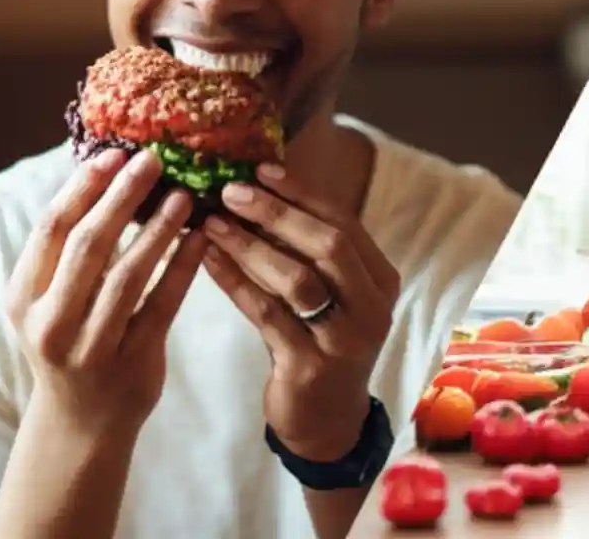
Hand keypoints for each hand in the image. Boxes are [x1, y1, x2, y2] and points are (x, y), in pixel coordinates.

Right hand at [5, 149, 207, 438]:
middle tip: (154, 160)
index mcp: (24, 296)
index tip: (113, 155)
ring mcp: (91, 345)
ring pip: (127, 275)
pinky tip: (202, 238)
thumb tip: (104, 176)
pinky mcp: (133, 361)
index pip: (51, 229)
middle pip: (88, 245)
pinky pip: (163, 304)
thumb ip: (67, 252)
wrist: (80, 422)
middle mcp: (50, 321)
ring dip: (158, 230)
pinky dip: (183, 267)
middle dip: (121, 197)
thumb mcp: (49, 300)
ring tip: (184, 195)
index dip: (83, 188)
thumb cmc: (70, 342)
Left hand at [201, 163, 400, 461]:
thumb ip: (308, 251)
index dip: (301, 194)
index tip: (260, 169)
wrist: (326, 419)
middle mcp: (372, 307)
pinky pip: (266, 315)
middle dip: (276, 213)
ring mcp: (344, 340)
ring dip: (249, 247)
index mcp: (381, 279)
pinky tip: (208, 261)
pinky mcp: (310, 367)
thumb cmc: (321, 341)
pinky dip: (235, 283)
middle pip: (328, 246)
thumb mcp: (330, 294)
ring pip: (296, 280)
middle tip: (230, 191)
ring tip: (210, 223)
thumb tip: (258, 187)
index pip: (344, 222)